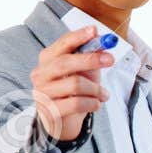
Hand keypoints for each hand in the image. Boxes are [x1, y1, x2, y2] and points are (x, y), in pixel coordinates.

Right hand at [29, 24, 111, 141]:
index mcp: (47, 59)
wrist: (64, 121)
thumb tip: (104, 42)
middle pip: (65, 63)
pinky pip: (77, 103)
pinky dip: (93, 103)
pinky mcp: (50, 111)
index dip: (78, 37)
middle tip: (111, 59)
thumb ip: (90, 56)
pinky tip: (97, 104)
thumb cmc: (74, 91)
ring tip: (104, 94)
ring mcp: (43, 93)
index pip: (62, 44)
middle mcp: (40, 74)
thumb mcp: (83, 71)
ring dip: (96, 89)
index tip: (95, 31)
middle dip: (90, 59)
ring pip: (74, 84)